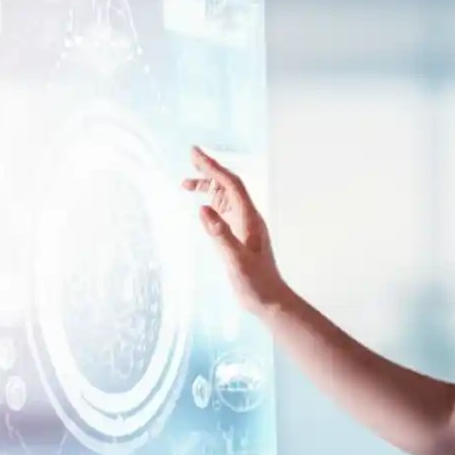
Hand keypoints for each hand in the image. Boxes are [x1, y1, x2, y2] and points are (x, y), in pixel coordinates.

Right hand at [182, 146, 287, 315]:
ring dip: (208, 186)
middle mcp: (248, 217)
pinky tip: (200, 203)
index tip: (195, 154)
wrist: (270, 300)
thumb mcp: (235, 260)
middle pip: (228, 185)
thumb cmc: (256, 283)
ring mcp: (244, 226)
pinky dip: (211, 202)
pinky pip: (224, 211)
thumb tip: (202, 208)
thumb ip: (220, 234)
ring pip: (225, 197)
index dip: (213, 166)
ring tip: (184, 183)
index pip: (230, 184)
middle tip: (190, 155)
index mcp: (249, 218)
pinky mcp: (239, 236)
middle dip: (210, 169)